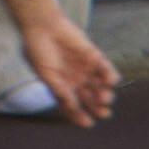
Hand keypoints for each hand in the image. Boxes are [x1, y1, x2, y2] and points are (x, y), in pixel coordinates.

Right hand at [19, 11, 119, 125]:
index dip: (80, 116)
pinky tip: (110, 80)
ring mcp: (85, 69)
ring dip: (105, 94)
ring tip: (105, 96)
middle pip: (90, 99)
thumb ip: (58, 88)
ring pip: (100, 86)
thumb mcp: (45, 73)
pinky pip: (105, 69)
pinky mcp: (93, 56)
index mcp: (62, 87)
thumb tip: (72, 105)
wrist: (42, 25)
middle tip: (104, 112)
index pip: (73, 106)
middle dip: (98, 108)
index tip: (88, 123)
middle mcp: (75, 81)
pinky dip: (110, 75)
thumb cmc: (38, 49)